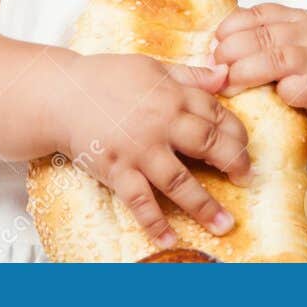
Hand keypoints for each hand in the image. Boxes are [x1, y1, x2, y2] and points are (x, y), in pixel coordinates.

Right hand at [57, 53, 251, 249]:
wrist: (61, 94)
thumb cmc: (107, 78)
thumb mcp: (152, 67)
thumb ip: (190, 75)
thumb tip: (225, 75)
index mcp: (171, 95)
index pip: (216, 114)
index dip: (236, 133)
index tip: (245, 147)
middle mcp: (160, 123)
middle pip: (207, 145)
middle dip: (232, 164)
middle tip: (245, 180)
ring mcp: (138, 150)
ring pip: (179, 181)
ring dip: (204, 205)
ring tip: (225, 224)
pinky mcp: (117, 170)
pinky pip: (139, 201)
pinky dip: (155, 222)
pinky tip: (169, 239)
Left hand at [213, 3, 306, 130]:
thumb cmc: (298, 80)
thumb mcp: (277, 51)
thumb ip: (252, 44)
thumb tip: (210, 48)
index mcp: (295, 19)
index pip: (256, 14)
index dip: (229, 29)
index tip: (213, 46)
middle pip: (262, 36)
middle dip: (230, 53)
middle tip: (215, 71)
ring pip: (277, 59)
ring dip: (246, 73)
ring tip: (228, 86)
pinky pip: (304, 87)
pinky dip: (286, 91)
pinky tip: (274, 96)